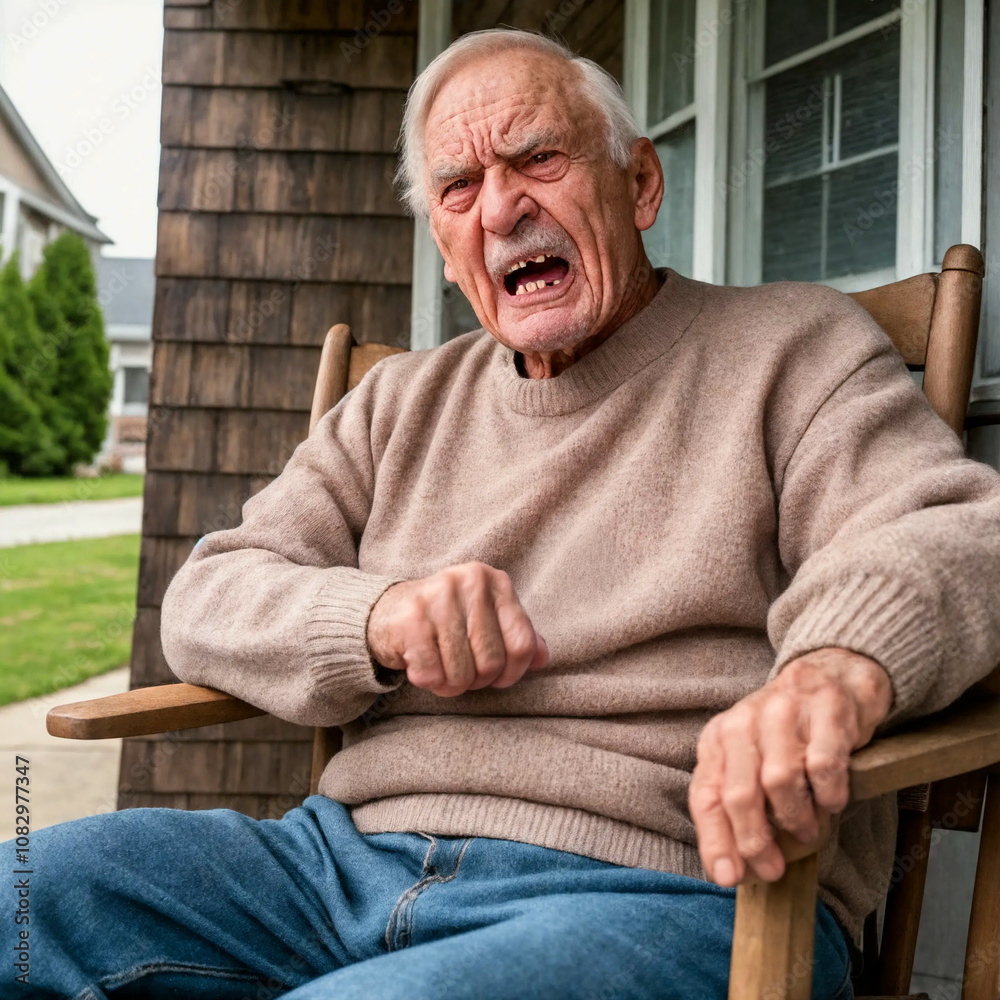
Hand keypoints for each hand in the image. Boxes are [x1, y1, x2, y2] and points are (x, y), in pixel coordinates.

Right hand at [366, 561, 548, 696]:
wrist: (388, 612)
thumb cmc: (446, 621)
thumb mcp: (486, 619)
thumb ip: (517, 635)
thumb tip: (543, 658)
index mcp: (495, 581)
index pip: (522, 644)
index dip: (512, 673)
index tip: (497, 678)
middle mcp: (470, 582)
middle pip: (491, 662)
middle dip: (476, 681)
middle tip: (460, 673)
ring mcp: (439, 597)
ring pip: (461, 674)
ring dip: (450, 685)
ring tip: (440, 669)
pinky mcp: (411, 619)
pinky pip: (432, 674)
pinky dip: (427, 681)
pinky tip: (420, 666)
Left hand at [688, 647, 891, 886]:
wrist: (833, 674)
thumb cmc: (787, 732)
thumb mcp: (749, 761)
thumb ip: (736, 805)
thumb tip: (731, 868)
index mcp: (718, 738)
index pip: (706, 795)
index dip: (715, 840)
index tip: (728, 878)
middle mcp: (744, 721)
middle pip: (739, 794)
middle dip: (755, 841)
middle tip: (774, 869)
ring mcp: (784, 711)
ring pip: (780, 782)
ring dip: (797, 820)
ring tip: (809, 830)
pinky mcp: (826, 709)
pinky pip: (824, 766)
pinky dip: (829, 794)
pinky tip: (832, 800)